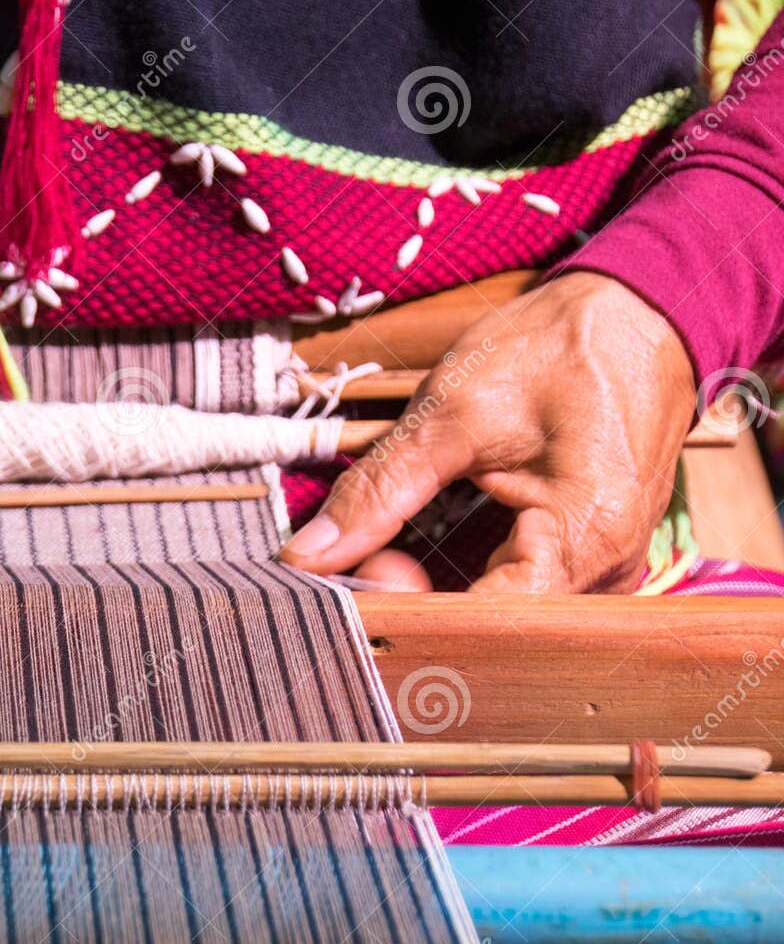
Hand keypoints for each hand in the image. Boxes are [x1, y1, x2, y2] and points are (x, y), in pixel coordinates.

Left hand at [279, 271, 695, 592]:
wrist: (637, 315)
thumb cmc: (559, 349)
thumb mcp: (453, 411)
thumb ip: (380, 489)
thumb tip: (307, 553)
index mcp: (588, 536)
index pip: (487, 622)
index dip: (410, 613)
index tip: (350, 584)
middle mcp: (607, 572)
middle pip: (492, 628)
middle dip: (413, 605)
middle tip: (356, 564)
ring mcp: (601, 573)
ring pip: (499, 618)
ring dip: (431, 596)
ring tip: (381, 557)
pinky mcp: (584, 562)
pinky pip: (513, 595)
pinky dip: (458, 581)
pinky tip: (413, 560)